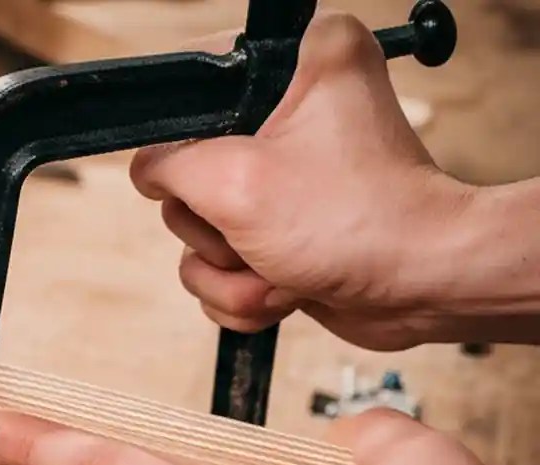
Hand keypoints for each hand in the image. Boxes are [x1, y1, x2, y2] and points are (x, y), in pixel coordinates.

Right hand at [130, 12, 521, 350]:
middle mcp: (292, 115)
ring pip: (199, 230)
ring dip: (229, 269)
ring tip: (281, 269)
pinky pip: (221, 266)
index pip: (196, 83)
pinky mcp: (281, 230)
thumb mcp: (234, 182)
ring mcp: (283, 179)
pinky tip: (283, 290)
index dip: (188, 139)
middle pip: (189, 171)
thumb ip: (167, 164)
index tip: (220, 175)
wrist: (422, 290)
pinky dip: (243, 291)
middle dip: (217, 227)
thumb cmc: (359, 224)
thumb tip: (149, 173)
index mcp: (299, 64)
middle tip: (265, 229)